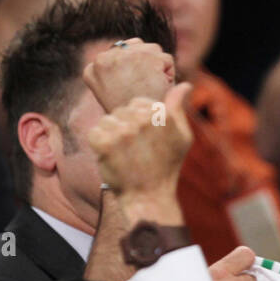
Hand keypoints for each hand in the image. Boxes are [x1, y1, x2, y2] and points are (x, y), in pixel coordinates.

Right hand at [83, 38, 175, 112]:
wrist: (141, 129)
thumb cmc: (130, 116)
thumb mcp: (112, 92)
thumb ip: (116, 69)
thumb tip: (130, 44)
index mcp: (91, 69)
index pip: (119, 53)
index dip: (131, 70)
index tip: (129, 87)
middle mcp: (103, 59)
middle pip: (135, 47)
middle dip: (144, 65)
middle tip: (141, 90)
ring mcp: (124, 56)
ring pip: (152, 51)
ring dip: (156, 68)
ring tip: (149, 90)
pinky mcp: (147, 57)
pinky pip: (166, 60)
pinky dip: (168, 74)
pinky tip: (159, 88)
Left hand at [87, 83, 193, 214]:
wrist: (150, 196)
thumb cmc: (167, 165)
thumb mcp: (182, 136)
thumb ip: (178, 107)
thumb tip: (185, 84)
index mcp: (162, 114)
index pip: (137, 102)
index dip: (138, 120)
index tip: (143, 138)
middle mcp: (143, 120)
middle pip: (121, 110)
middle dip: (124, 126)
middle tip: (134, 148)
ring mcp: (123, 132)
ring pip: (106, 120)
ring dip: (110, 135)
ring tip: (123, 153)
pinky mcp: (105, 144)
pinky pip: (94, 132)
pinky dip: (98, 144)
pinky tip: (110, 156)